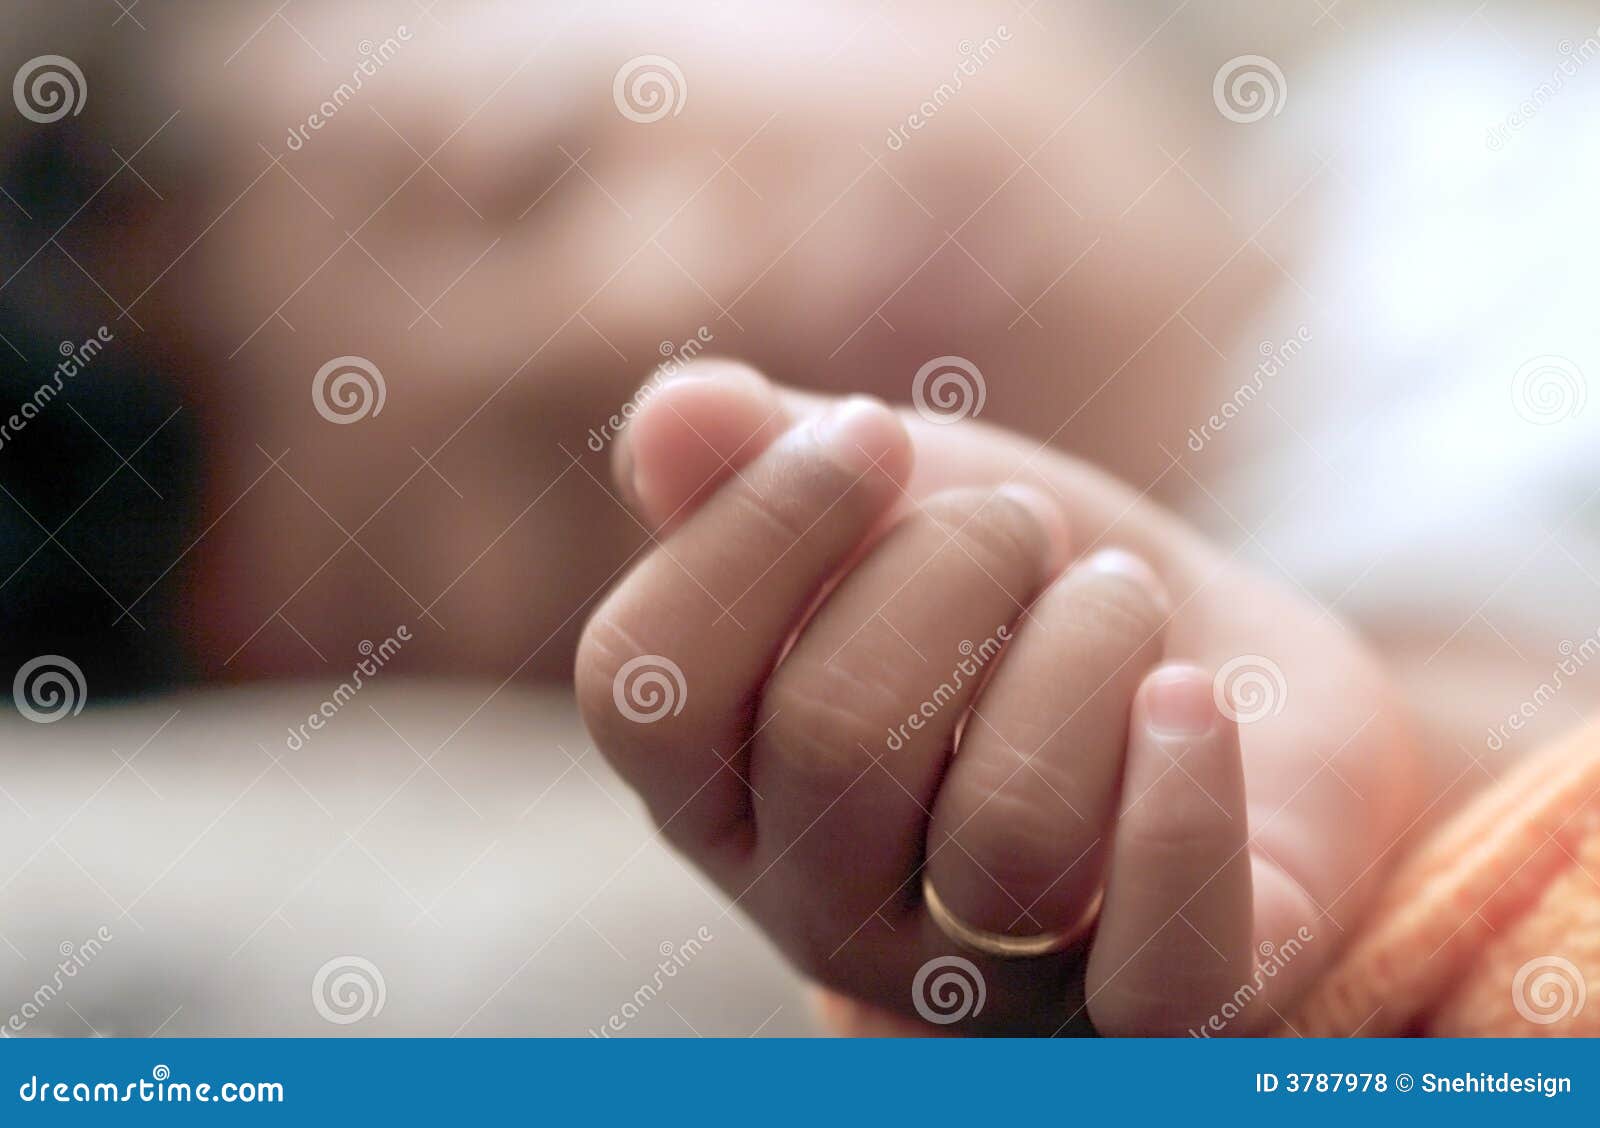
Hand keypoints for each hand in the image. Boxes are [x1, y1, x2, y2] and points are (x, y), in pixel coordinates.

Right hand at [576, 362, 1418, 1033]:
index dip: (754, 531)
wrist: (1207, 672)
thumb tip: (676, 417)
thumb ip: (752, 456)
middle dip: (955, 563)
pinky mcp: (1150, 1008)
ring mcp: (981, 977)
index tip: (873, 434)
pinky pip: (1160, 972)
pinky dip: (1180, 812)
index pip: (648, 692)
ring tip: (1119, 597)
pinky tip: (1188, 696)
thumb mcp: (875, 499)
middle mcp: (822, 907)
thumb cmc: (1006, 590)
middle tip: (1024, 524)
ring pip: (1009, 837)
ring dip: (1085, 649)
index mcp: (718, 789)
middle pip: (833, 739)